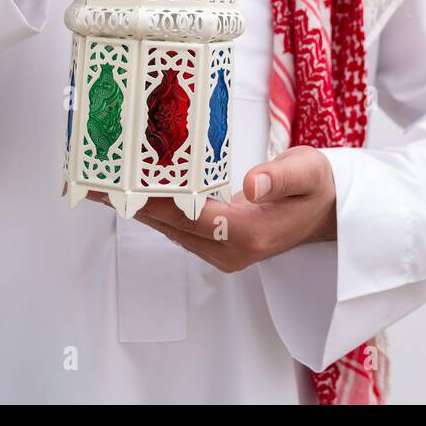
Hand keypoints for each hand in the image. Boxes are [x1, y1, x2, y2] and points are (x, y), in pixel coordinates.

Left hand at [86, 146, 337, 272]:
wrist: (330, 213)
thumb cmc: (319, 187)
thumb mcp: (308, 172)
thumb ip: (280, 177)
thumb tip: (251, 183)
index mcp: (249, 235)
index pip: (187, 214)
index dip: (149, 199)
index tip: (118, 183)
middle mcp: (230, 251)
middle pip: (169, 224)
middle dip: (130, 202)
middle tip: (94, 176)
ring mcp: (222, 252)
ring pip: (169, 228)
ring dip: (136, 206)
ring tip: (103, 180)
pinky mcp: (218, 246)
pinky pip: (178, 227)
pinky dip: (154, 208)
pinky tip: (134, 189)